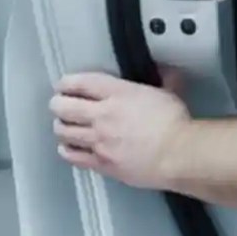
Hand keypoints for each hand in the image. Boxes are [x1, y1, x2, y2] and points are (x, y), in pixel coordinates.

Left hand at [50, 70, 190, 189]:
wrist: (179, 155)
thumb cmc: (175, 124)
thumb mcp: (167, 93)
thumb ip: (162, 80)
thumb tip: (167, 72)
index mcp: (118, 93)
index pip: (81, 83)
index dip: (67, 83)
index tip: (62, 85)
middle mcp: (103, 114)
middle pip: (65, 107)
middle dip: (57, 104)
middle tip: (57, 104)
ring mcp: (99, 140)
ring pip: (65, 132)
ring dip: (61, 127)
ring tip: (62, 126)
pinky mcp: (102, 163)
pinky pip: (74, 156)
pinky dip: (67, 151)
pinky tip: (67, 149)